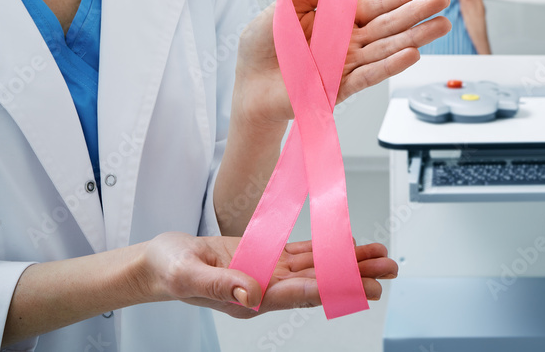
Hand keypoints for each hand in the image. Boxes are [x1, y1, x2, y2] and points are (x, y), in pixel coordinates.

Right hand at [143, 232, 397, 317]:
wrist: (157, 262)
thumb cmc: (168, 270)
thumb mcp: (187, 275)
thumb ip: (219, 285)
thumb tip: (251, 293)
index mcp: (250, 297)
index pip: (299, 294)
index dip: (332, 288)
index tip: (361, 286)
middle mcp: (266, 288)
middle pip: (319, 283)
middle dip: (354, 276)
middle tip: (387, 271)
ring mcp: (267, 273)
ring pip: (318, 267)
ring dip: (349, 262)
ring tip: (380, 257)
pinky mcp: (265, 257)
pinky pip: (304, 255)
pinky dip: (327, 250)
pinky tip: (348, 246)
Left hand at [234, 0, 450, 127]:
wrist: (249, 88)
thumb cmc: (264, 48)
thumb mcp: (288, 6)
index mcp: (338, 21)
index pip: (377, 6)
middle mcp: (349, 43)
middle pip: (389, 26)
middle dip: (417, 13)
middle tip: (444, 1)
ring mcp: (347, 65)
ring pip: (386, 49)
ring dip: (415, 37)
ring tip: (441, 25)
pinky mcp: (340, 87)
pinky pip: (368, 75)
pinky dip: (390, 66)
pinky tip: (413, 55)